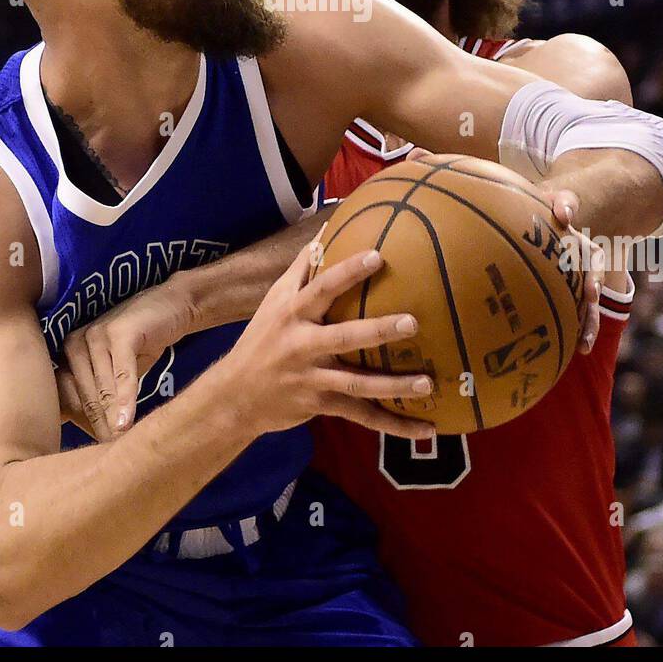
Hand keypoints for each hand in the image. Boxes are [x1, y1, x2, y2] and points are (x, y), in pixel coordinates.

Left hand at [56, 281, 194, 441]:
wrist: (171, 306)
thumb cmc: (139, 346)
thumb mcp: (113, 374)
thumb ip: (96, 399)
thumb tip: (83, 448)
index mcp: (66, 357)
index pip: (66, 403)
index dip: (83, 430)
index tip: (95, 457)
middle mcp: (74, 345)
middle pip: (84, 400)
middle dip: (99, 431)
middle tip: (111, 458)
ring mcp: (95, 336)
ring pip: (101, 391)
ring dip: (112, 423)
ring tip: (121, 448)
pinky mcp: (120, 333)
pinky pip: (122, 376)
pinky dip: (126, 401)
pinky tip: (128, 424)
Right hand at [224, 241, 434, 438]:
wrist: (235, 395)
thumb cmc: (262, 338)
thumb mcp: (274, 301)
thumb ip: (301, 269)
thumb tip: (325, 233)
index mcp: (293, 314)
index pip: (322, 288)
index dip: (348, 272)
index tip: (377, 256)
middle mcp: (303, 345)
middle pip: (343, 337)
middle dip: (377, 331)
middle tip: (413, 322)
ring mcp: (313, 378)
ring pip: (356, 383)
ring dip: (393, 385)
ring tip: (427, 383)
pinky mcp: (321, 405)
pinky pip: (361, 416)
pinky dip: (393, 425)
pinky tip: (425, 428)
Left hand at [537, 185, 606, 355]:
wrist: (538, 219)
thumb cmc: (549, 208)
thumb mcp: (560, 200)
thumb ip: (564, 203)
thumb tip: (565, 215)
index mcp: (588, 251)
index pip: (596, 265)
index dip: (595, 280)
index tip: (592, 294)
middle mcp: (585, 271)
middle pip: (593, 297)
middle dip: (591, 318)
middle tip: (586, 337)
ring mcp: (574, 285)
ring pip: (584, 311)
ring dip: (584, 330)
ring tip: (582, 350)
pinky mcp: (562, 295)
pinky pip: (566, 313)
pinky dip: (564, 328)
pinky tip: (557, 345)